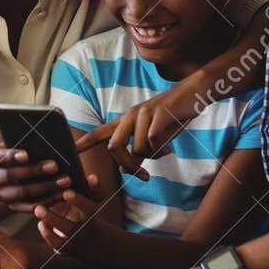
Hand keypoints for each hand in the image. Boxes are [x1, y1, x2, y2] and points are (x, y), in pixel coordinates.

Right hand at [0, 146, 70, 215]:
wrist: (5, 182)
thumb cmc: (17, 158)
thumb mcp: (18, 148)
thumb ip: (33, 141)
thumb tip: (62, 132)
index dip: (10, 156)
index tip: (26, 155)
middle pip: (10, 175)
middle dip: (33, 170)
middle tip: (54, 165)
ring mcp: (2, 195)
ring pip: (22, 192)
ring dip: (45, 187)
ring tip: (65, 180)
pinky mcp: (14, 207)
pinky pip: (31, 206)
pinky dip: (48, 201)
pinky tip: (63, 194)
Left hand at [34, 178, 98, 255]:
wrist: (94, 241)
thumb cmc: (88, 214)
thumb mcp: (91, 202)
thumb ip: (90, 189)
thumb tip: (93, 177)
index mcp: (92, 217)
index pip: (88, 209)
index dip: (78, 201)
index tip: (66, 193)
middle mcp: (85, 232)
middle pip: (70, 228)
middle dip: (54, 219)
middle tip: (38, 209)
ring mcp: (75, 244)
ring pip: (61, 241)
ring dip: (48, 231)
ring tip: (39, 217)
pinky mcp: (67, 251)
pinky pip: (57, 248)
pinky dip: (48, 236)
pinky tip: (42, 225)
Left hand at [75, 83, 198, 176]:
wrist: (194, 92)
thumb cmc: (172, 117)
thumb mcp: (154, 136)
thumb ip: (137, 152)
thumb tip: (124, 170)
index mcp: (127, 120)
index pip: (101, 132)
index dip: (86, 141)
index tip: (74, 149)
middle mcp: (131, 115)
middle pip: (114, 147)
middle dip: (127, 165)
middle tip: (143, 175)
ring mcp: (144, 113)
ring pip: (137, 148)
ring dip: (152, 156)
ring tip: (164, 151)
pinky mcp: (159, 114)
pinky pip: (153, 141)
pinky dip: (161, 149)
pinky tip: (170, 147)